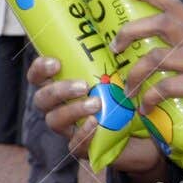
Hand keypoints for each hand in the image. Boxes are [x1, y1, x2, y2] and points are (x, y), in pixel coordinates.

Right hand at [28, 55, 166, 177]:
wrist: (145, 134)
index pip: (38, 76)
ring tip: (95, 104)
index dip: (40, 69)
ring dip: (72, 110)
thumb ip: (107, 61)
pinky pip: (73, 145)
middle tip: (82, 85)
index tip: (56, 63)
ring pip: (54, 120)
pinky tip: (96, 125)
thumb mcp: (116, 77)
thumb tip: (115, 34)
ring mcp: (68, 129)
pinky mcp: (81, 149)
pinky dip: (83, 134)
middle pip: (41, 99)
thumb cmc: (125, 99)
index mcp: (61, 86)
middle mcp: (58, 107)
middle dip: (58, 90)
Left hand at [113, 0, 182, 158]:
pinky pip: (165, 87)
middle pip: (160, 23)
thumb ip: (177, 48)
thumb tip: (137, 43)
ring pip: (156, 57)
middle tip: (114, 48)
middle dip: (130, 32)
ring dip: (135, 74)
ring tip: (129, 90)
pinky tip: (145, 108)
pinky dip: (149, 98)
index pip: (172, 4)